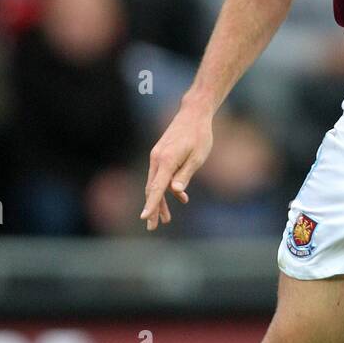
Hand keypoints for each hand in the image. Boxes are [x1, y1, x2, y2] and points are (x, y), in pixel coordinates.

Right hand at [141, 101, 213, 230]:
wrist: (193, 114)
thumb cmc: (199, 136)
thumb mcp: (198, 157)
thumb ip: (185, 174)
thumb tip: (175, 192)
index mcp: (166, 160)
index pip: (156, 187)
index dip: (151, 204)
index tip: (144, 218)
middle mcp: (157, 159)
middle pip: (152, 188)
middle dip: (152, 209)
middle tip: (152, 227)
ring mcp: (157, 157)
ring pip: (155, 183)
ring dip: (159, 201)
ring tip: (164, 220)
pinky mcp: (161, 155)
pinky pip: (160, 176)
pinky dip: (166, 188)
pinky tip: (179, 198)